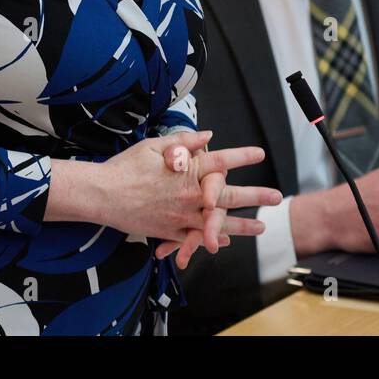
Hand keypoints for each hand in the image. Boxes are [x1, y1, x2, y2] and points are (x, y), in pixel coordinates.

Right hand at [88, 131, 279, 257]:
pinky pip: (196, 238)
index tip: (259, 154)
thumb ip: (183, 141)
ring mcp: (180, 215)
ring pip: (218, 222)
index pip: (220, 161)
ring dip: (242, 224)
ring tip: (261, 225)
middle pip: (227, 195)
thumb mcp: (154, 145)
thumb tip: (208, 136)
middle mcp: (188, 194)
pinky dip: (212, 239)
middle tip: (276, 196)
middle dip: (255, 195)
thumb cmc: (126, 166)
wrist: (103, 195)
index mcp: (186, 170)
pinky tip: (227, 242)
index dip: (241, 156)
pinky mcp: (170, 231)